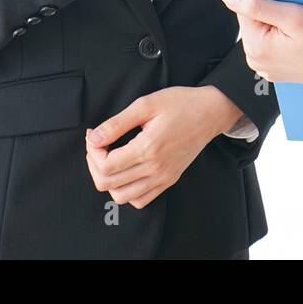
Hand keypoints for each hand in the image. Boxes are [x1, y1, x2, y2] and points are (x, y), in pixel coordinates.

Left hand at [83, 85, 239, 208]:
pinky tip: (126, 171)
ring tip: (110, 159)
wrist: (211, 112)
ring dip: (108, 180)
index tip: (94, 135)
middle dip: (94, 164)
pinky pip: (140, 200)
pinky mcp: (169, 180)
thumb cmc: (181, 103)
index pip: (106, 165)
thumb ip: (117, 123)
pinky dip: (126, 191)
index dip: (92, 151)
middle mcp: (156, 169)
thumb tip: (94, 137)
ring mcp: (163, 178)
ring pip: (122, 196)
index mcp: (148, 148)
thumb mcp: (145, 104)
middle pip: (108, 184)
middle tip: (98, 145)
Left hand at [219, 0, 302, 96]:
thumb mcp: (295, 17)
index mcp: (256, 48)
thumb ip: (257, 6)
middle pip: (254, 19)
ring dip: (281, 21)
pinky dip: (286, 33)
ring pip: (265, 29)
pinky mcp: (279, 67)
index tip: (289, 3)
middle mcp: (256, 61)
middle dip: (274, 10)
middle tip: (300, 16)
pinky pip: (274, 41)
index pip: (245, 7)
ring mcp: (267, 67)